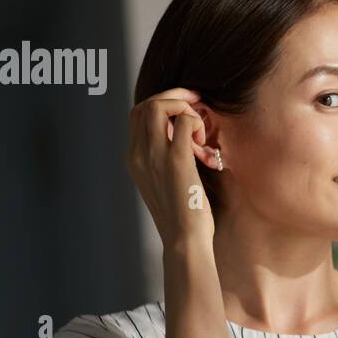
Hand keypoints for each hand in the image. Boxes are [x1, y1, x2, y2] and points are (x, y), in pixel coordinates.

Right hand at [126, 87, 219, 247]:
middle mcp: (138, 154)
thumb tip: (182, 135)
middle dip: (173, 97)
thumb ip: (165, 158)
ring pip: (160, 105)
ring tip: (199, 132)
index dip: (162, 103)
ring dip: (184, 107)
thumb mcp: (165, 182)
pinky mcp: (176, 160)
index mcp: (133, 158)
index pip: (137, 113)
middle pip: (146, 103)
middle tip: (197, 104)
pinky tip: (204, 145)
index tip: (185, 109)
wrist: (184, 240)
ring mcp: (154, 156)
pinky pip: (184, 121)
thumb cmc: (183, 214)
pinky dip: (196, 122)